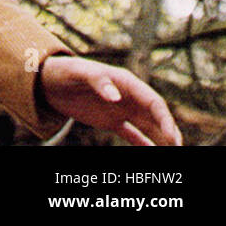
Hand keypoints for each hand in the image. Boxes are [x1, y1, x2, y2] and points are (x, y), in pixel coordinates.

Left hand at [38, 55, 181, 144]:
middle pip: (156, 116)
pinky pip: (133, 133)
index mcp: (126, 82)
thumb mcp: (79, 72)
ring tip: (171, 154)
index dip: (165, 119)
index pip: (153, 102)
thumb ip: (97, 81)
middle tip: (178, 150)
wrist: (47, 79)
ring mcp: (121, 108)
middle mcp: (128, 95)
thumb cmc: (64, 71)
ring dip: (160, 139)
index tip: (171, 137)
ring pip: (148, 126)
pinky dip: (144, 143)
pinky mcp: (111, 119)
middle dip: (169, 132)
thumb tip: (115, 97)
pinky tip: (152, 153)